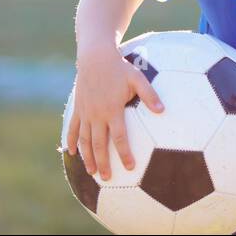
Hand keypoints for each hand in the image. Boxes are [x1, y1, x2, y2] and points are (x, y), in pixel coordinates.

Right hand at [66, 44, 163, 180]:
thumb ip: (150, 95)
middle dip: (104, 162)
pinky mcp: (78, 108)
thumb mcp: (138, 78)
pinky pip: (73, 128)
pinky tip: (73, 153)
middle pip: (100, 144)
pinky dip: (72, 141)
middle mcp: (97, 114)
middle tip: (108, 178)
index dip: (125, 153)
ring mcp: (85, 112)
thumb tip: (163, 111)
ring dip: (88, 157)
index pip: (120, 137)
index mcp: (113, 109)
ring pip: (85, 140)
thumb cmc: (120, 67)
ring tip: (92, 172)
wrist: (95, 57)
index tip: (130, 167)